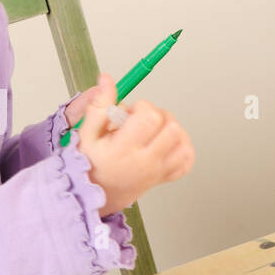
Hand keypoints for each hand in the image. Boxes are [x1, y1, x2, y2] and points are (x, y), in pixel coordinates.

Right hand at [71, 75, 195, 216]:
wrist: (97, 195)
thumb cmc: (90, 164)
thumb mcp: (87, 134)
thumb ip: (99, 105)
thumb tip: (107, 79)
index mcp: (125, 150)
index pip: (150, 118)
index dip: (142, 107)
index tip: (129, 113)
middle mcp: (145, 162)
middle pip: (171, 127)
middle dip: (158, 115)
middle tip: (140, 120)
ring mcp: (158, 171)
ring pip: (182, 141)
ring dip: (171, 128)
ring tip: (153, 130)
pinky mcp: (165, 176)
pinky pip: (187, 160)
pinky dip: (182, 147)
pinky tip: (166, 142)